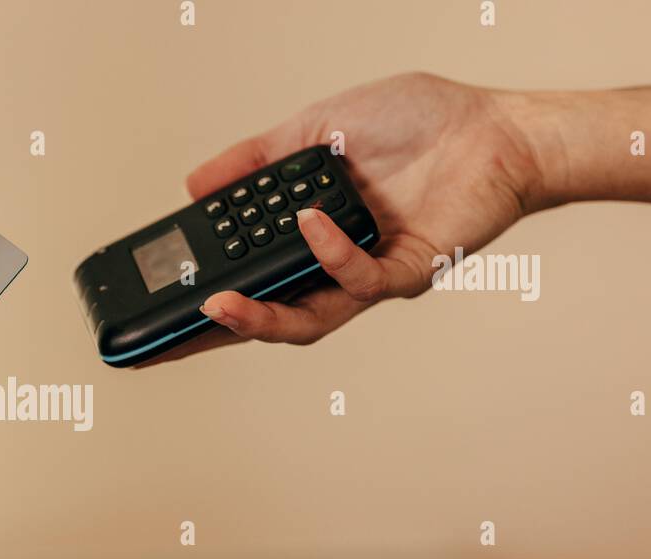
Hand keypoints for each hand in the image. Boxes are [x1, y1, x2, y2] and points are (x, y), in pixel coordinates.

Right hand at [167, 72, 542, 355]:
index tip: (156, 310)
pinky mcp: (408, 273)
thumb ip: (256, 157)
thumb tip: (196, 182)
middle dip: (213, 332)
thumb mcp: (317, 128)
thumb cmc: (421, 127)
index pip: (247, 276)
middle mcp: (334, 266)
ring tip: (217, 304)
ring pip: (305, 321)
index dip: (202, 299)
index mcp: (309, 237)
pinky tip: (308, 223)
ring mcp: (369, 276)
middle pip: (265, 316)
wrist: (494, 127)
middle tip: (165, 339)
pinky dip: (328, 252)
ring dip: (257, 319)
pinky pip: (358, 278)